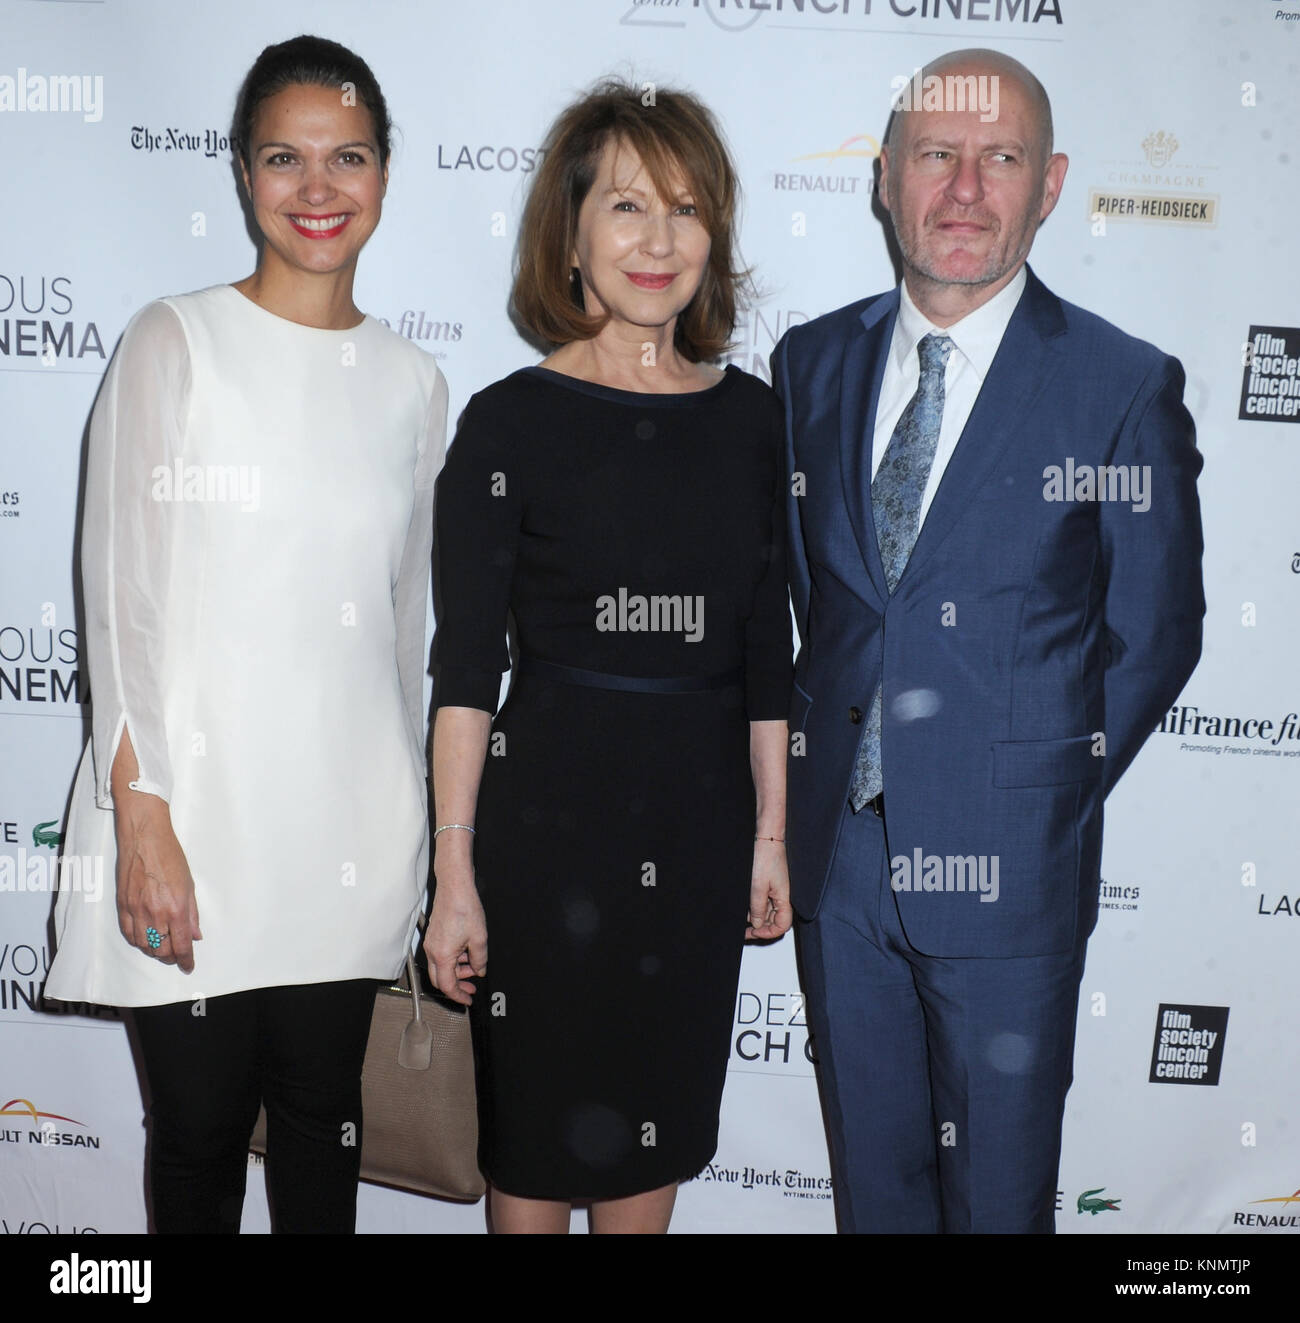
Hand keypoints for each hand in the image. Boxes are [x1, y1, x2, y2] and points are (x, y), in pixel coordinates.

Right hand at [114, 805, 200, 971]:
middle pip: (161, 949)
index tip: (188, 966)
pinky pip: (128, 933)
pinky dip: (138, 941)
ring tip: (163, 946)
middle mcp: (155, 914)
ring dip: (154, 950)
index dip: (186, 960)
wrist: (145, 839)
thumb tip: (195, 935)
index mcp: (176, 909)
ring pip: (144, 945)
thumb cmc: (170, 857)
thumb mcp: (190, 885)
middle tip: (177, 955)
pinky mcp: (122, 906)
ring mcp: (136, 911)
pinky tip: (145, 938)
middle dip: (170, 956)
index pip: (181, 945)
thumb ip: (192, 913)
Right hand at [425, 857, 487, 1005]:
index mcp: (442, 955)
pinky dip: (453, 959)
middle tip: (470, 987)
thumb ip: (480, 959)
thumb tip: (479, 970)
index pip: (447, 986)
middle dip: (456, 985)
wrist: (454, 887)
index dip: (458, 996)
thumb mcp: (479, 938)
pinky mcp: (434, 935)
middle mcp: (432, 951)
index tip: (468, 999)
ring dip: (456, 971)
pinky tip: (466, 954)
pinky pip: (441, 955)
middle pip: (440, 979)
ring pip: (440, 967)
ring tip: (473, 967)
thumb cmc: (464, 908)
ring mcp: (431, 943)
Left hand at [746, 838, 792, 940]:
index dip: (768, 933)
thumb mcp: (758, 887)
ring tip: (742, 918)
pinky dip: (755, 906)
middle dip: (760, 928)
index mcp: (785, 899)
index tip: (753, 932)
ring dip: (756, 917)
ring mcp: (777, 891)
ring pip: (768, 912)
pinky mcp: (771, 885)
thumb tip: (758, 925)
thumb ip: (758, 908)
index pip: (782, 926)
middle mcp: (783, 897)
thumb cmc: (765, 857)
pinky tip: (745, 906)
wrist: (766, 838)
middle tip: (745, 931)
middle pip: (775, 921)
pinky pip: (765, 902)